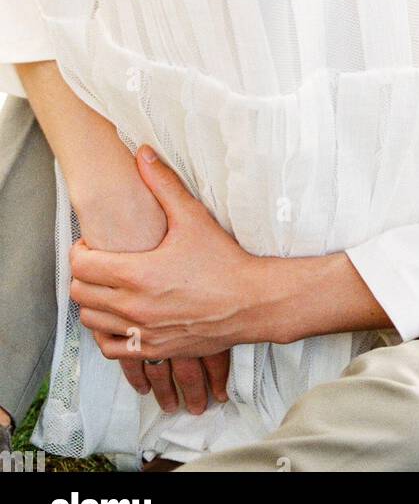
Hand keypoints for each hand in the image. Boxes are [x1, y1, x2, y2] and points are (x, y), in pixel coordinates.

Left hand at [69, 146, 260, 361]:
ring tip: (109, 286)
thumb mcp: (193, 217)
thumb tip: (143, 154)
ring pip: (91, 322)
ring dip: (93, 303)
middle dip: (83, 273)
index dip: (81, 250)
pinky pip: (111, 348)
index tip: (94, 243)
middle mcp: (134, 307)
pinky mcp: (155, 349)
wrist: (252, 302)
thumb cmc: (225, 261)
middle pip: (80, 293)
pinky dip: (107, 333)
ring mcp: (143, 332)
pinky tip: (120, 317)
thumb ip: (163, 183)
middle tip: (100, 261)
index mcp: (137, 274)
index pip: (81, 265)